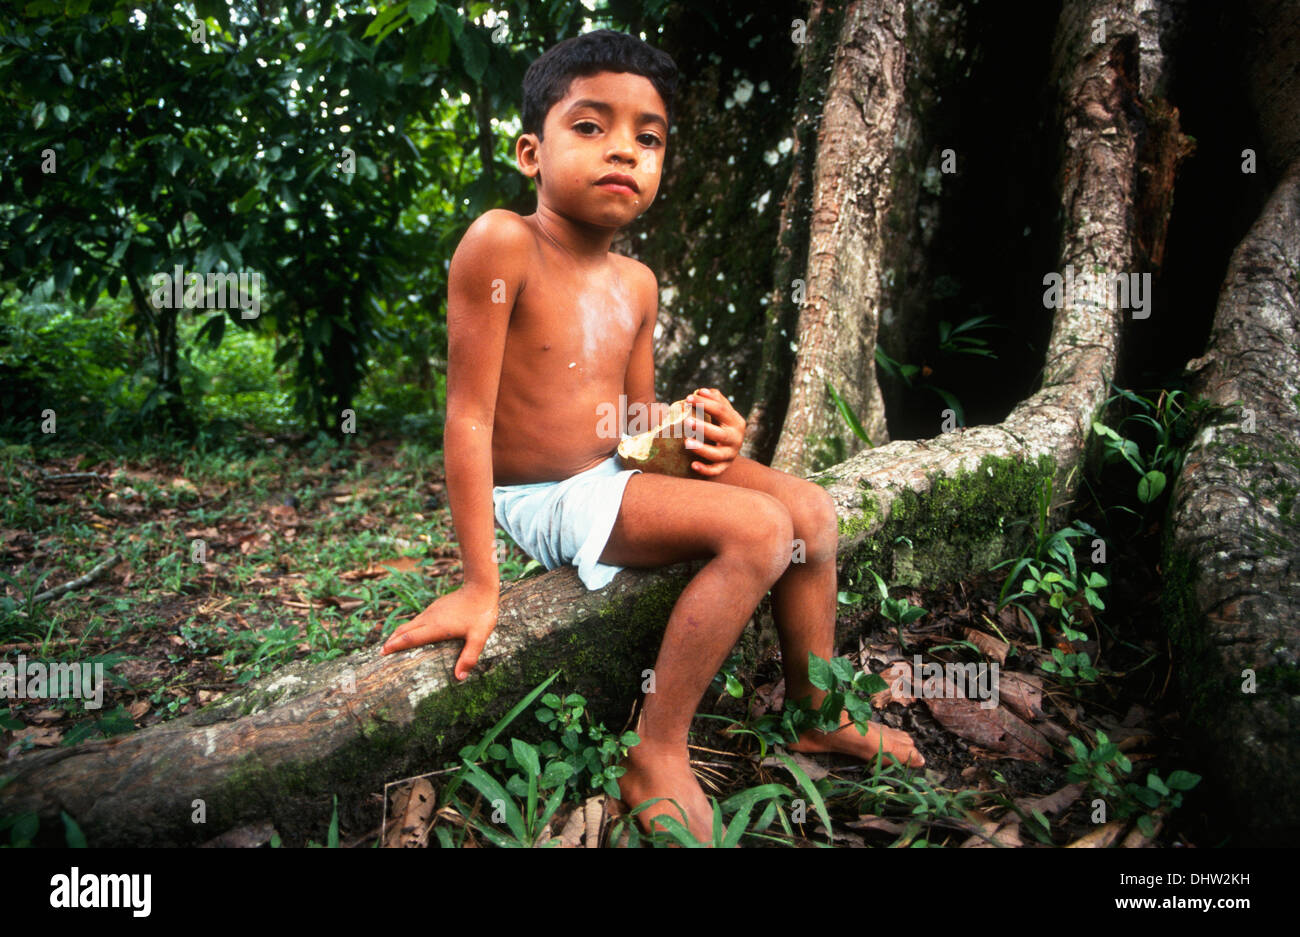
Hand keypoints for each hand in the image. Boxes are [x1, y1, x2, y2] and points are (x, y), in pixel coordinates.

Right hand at [380, 581, 498, 679]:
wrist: (480, 587)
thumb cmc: (481, 613)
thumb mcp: (478, 638)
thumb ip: (469, 657)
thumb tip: (459, 677)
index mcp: (436, 627)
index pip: (410, 638)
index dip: (395, 645)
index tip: (383, 653)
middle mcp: (430, 618)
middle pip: (405, 630)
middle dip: (392, 641)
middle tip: (382, 652)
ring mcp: (432, 611)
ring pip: (410, 623)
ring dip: (399, 633)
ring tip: (393, 643)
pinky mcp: (436, 606)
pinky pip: (418, 619)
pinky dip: (410, 627)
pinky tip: (414, 631)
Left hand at [683, 387, 744, 476]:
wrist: (729, 449)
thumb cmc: (720, 424)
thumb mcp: (722, 412)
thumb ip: (715, 400)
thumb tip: (703, 391)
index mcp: (736, 422)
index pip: (721, 410)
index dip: (705, 403)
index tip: (688, 398)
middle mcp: (736, 438)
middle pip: (721, 434)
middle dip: (704, 428)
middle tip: (687, 421)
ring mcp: (731, 454)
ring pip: (717, 454)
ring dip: (703, 449)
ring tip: (686, 443)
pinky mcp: (724, 467)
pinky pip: (715, 471)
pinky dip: (705, 470)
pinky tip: (693, 465)